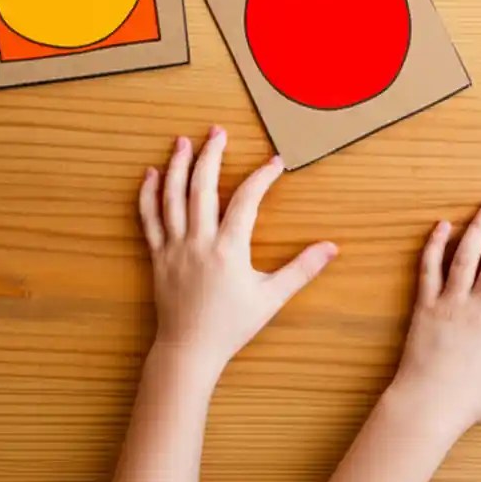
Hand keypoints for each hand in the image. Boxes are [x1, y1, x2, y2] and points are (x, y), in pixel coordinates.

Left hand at [138, 126, 337, 372]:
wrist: (189, 350)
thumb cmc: (232, 325)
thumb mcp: (272, 297)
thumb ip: (302, 269)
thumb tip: (332, 247)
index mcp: (229, 249)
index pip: (246, 200)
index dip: (261, 177)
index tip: (274, 162)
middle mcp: (198, 241)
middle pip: (202, 188)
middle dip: (211, 155)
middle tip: (218, 131)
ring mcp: (174, 247)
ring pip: (172, 197)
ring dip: (178, 166)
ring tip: (184, 141)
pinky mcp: (157, 256)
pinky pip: (149, 219)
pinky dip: (148, 194)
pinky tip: (152, 174)